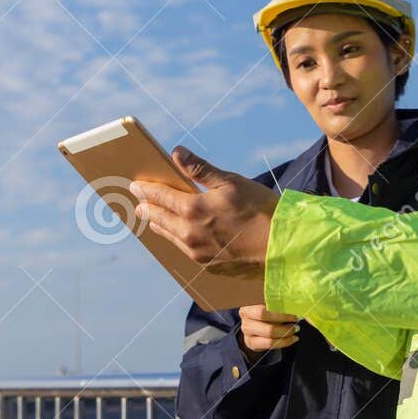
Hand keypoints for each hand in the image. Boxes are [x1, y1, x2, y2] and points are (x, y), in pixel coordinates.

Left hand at [130, 147, 278, 280]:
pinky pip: (184, 251)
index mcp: (193, 209)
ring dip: (158, 225)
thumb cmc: (260, 209)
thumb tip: (176, 153)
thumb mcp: (231, 182)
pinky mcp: (208, 265)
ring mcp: (197, 253)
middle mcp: (189, 234)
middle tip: (138, 202)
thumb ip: (201, 169)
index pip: (160, 197)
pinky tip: (178, 236)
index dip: (146, 189)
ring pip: (169, 236)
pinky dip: (176, 239)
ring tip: (152, 218)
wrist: (282, 248)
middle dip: (147, 208)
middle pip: (159, 219)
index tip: (135, 185)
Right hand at [237, 305, 299, 359]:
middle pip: (267, 327)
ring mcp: (247, 336)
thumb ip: (276, 305)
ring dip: (286, 334)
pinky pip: (271, 345)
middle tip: (296, 323)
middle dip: (285, 325)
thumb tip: (294, 305)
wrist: (253, 329)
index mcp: (247, 310)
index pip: (263, 311)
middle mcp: (245, 322)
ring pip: (270, 337)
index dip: (280, 314)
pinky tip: (293, 338)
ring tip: (295, 330)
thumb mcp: (266, 307)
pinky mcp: (252, 344)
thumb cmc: (263, 315)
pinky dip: (285, 342)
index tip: (294, 314)